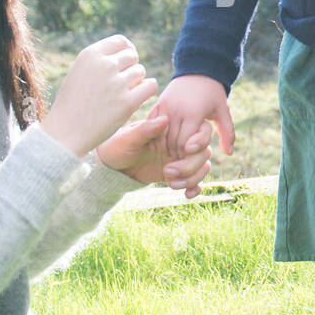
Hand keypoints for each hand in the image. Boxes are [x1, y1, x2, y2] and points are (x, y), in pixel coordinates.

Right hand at [43, 35, 157, 156]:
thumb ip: (100, 60)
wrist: (65, 133)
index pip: (120, 41)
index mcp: (90, 54)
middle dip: (130, 67)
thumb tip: (128, 50)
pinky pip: (150, 86)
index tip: (126, 63)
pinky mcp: (127, 102)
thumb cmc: (72, 104)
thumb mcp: (79, 72)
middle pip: (132, 56)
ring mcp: (116, 84)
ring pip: (140, 71)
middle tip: (123, 83)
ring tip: (124, 93)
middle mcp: (104, 65)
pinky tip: (140, 96)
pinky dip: (148, 89)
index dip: (126, 51)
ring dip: (137, 81)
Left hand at [96, 116, 212, 194]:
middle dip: (191, 165)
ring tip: (171, 184)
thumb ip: (146, 129)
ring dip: (192, 178)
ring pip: (202, 167)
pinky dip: (195, 188)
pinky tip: (187, 195)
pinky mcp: (177, 174)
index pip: (200, 130)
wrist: (112, 166)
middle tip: (167, 172)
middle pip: (203, 152)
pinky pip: (195, 180)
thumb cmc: (118, 146)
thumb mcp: (128, 138)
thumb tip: (164, 120)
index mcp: (172, 128)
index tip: (186, 148)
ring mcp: (180, 158)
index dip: (200, 139)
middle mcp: (180, 142)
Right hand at [148, 73, 234, 158]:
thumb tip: (229, 153)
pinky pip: (151, 125)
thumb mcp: (223, 111)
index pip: (184, 144)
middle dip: (175, 154)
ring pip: (160, 135)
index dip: (187, 155)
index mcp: (193, 113)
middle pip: (171, 142)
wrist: (199, 70)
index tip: (190, 156)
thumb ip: (228, 133)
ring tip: (172, 152)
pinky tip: (162, 141)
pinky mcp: (158, 103)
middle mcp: (177, 110)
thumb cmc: (213, 93)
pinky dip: (155, 135)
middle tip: (180, 159)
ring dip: (165, 147)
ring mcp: (165, 106)